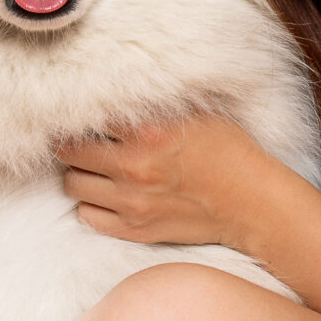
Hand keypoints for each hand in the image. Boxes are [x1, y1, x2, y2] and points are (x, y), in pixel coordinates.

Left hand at [56, 114, 279, 253]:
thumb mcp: (194, 114)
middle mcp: (133, 168)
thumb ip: (153, 105)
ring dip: (81, 174)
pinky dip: (92, 204)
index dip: (78, 115)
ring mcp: (131, 203)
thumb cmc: (228, 152)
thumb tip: (114, 92)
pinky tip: (108, 194)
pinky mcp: (134, 229)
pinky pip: (87, 216)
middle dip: (74, 144)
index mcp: (147, 133)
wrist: (251, 203)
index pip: (83, 118)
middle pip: (69, 153)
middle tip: (88, 140)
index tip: (80, 114)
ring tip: (98, 167)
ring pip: (72, 185)